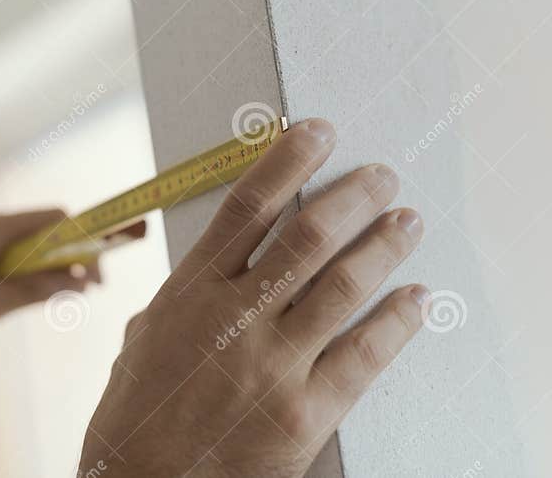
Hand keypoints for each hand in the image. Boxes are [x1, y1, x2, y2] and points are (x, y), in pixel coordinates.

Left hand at [0, 206, 98, 353]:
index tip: (97, 279)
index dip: (85, 243)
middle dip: (61, 262)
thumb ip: (32, 292)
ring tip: (15, 308)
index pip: (56, 219)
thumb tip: (80, 280)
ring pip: (16, 241)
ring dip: (30, 270)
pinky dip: (6, 268)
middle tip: (70, 301)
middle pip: (39, 230)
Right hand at [79, 119, 428, 476]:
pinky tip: (415, 300)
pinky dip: (396, 323)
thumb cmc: (136, 420)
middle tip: (382, 177)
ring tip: (407, 223)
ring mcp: (272, 365)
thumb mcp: (140, 344)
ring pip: (341, 286)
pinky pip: (364, 357)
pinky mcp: (305, 413)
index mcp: (189, 293)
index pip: (245, 207)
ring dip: (382, 247)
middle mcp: (233, 319)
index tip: (318, 133)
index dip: (286, 162)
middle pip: (307, 237)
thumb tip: (207, 272)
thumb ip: (179, 301)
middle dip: (352, 197)